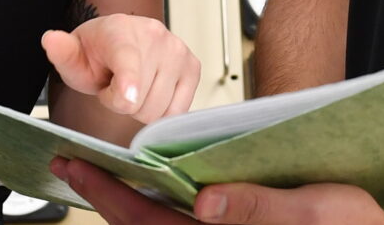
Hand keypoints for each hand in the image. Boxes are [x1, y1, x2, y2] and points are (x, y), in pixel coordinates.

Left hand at [42, 15, 199, 124]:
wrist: (120, 40)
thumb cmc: (95, 54)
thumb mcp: (72, 58)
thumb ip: (62, 54)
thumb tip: (50, 40)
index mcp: (120, 32)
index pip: (128, 62)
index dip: (128, 83)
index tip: (128, 98)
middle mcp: (155, 36)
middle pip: (140, 102)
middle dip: (122, 105)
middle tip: (115, 88)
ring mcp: (178, 51)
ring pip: (159, 111)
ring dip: (141, 109)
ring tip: (132, 88)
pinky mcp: (192, 67)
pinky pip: (177, 111)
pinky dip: (162, 111)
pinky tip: (150, 93)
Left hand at [53, 157, 383, 224]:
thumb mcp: (313, 211)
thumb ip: (258, 209)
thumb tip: (205, 204)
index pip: (151, 224)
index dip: (109, 195)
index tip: (76, 167)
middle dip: (106, 199)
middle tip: (69, 165)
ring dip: (129, 207)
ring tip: (103, 176)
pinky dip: (159, 213)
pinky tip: (155, 191)